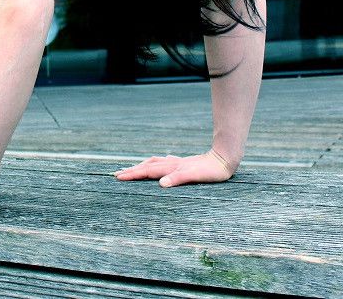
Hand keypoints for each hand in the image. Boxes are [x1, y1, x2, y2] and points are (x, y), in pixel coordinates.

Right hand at [113, 150, 234, 186]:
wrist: (225, 158)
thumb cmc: (212, 171)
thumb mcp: (196, 176)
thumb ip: (178, 178)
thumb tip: (161, 184)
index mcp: (172, 168)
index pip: (148, 171)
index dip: (133, 174)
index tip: (118, 177)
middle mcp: (173, 164)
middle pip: (148, 166)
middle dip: (132, 170)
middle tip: (118, 174)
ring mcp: (178, 162)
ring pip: (155, 163)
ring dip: (142, 166)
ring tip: (132, 168)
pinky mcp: (185, 163)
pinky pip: (165, 162)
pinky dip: (157, 163)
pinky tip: (160, 163)